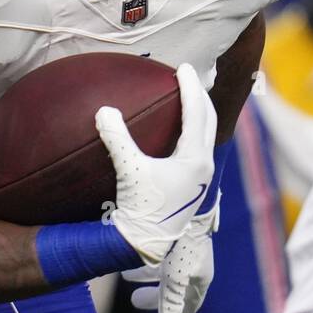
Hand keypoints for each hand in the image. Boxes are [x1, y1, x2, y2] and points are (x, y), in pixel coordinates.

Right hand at [98, 63, 216, 264]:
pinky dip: (191, 131)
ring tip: (188, 97)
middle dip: (201, 96)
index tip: (182, 67)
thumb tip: (104, 110)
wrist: (145, 244)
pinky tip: (176, 130)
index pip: (196, 113)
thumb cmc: (140, 208)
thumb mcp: (128, 170)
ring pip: (206, 135)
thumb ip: (117, 139)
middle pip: (209, 121)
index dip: (189, 87)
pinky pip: (197, 147)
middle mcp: (203, 167)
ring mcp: (200, 177)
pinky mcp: (192, 185)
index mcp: (195, 159)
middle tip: (190, 76)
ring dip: (199, 114)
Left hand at [123, 194, 219, 312]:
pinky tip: (129, 248)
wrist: (190, 197)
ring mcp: (186, 241)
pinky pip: (160, 246)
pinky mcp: (177, 226)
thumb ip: (170, 306)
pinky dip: (146, 253)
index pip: (190, 303)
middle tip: (134, 299)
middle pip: (174, 283)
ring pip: (165, 263)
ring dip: (146, 271)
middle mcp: (195, 259)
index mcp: (199, 274)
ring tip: (125, 273)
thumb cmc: (183, 240)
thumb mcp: (175, 278)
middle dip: (154, 294)